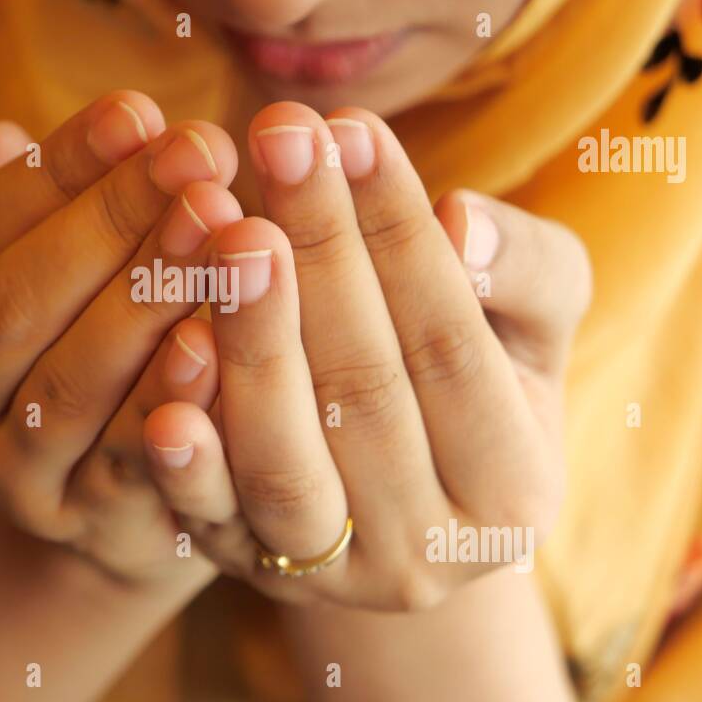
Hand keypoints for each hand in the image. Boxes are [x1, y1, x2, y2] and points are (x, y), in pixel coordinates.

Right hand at [0, 91, 243, 584]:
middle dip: (109, 222)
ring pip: (67, 385)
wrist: (117, 482)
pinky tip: (221, 342)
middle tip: (198, 156)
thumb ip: (19, 198)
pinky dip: (170, 402)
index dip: (55, 169)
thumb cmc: (81, 324)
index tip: (139, 111)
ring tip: (223, 225)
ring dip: (144, 300)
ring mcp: (3, 477)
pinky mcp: (81, 525)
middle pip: (14, 304)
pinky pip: (127, 462)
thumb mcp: (40, 256)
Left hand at [142, 102, 591, 608]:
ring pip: (283, 459)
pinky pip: (206, 511)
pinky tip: (172, 353)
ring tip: (228, 229)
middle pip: (363, 391)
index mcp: (513, 491)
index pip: (452, 344)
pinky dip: (186, 443)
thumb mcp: (530, 332)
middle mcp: (424, 552)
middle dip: (321, 253)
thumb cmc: (471, 389)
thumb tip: (462, 223)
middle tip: (279, 136)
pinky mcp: (242, 567)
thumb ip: (529, 274)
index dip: (402, 234)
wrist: (398, 509)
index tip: (355, 129)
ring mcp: (326, 572)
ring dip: (253, 337)